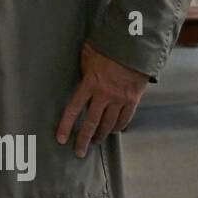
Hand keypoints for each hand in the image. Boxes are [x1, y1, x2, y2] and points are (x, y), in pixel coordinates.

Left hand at [56, 42, 147, 156]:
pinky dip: (118, 127)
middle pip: (92, 123)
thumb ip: (83, 70)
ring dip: (101, 135)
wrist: (136, 46)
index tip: (61, 139)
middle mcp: (104, 95)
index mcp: (89, 84)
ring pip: (109, 124)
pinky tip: (114, 131)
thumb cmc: (108, 47)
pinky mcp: (133, 99)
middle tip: (78, 152)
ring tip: (95, 142)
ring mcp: (120, 99)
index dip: (66, 126)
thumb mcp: (88, 55)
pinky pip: (125, 118)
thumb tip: (80, 77)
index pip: (74, 109)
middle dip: (84, 139)